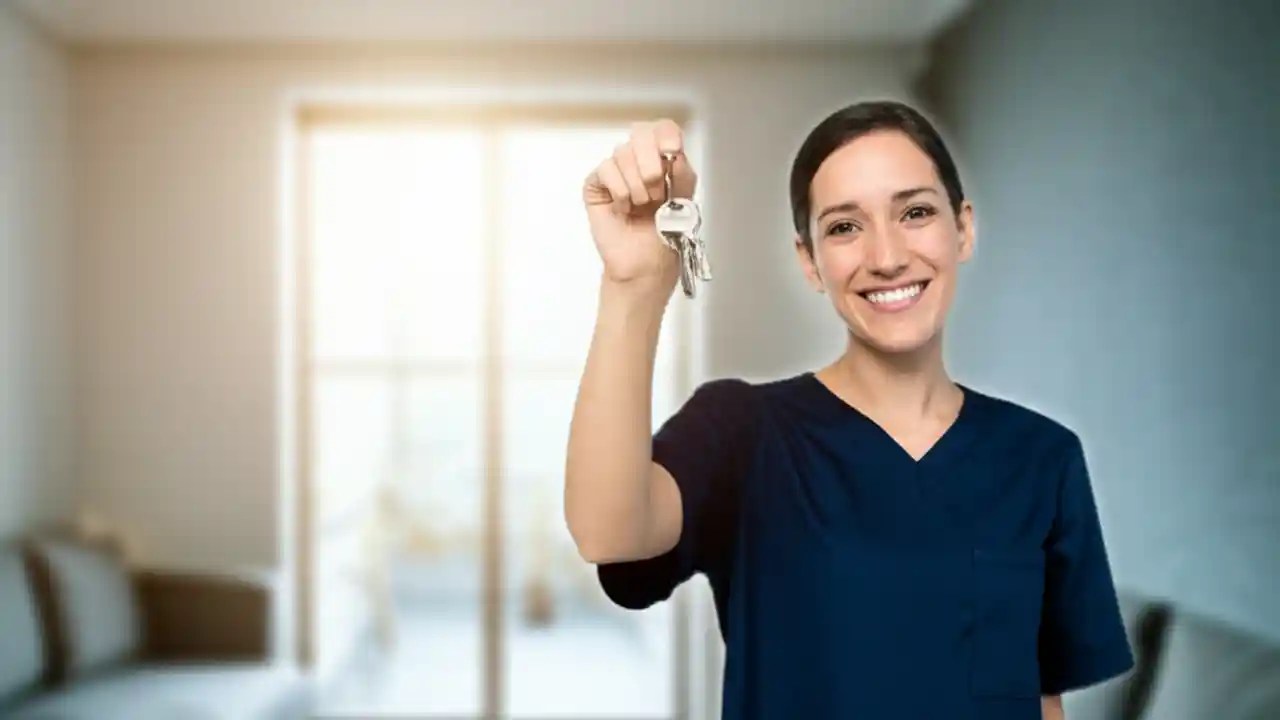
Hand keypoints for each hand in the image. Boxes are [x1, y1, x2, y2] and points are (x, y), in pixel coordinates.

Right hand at [582, 119, 697, 286]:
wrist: (645, 263)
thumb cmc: (665, 235)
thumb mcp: (684, 200)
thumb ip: (683, 173)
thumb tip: (673, 153)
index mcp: (663, 159)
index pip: (662, 128)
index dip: (666, 135)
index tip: (672, 152)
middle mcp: (639, 159)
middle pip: (640, 133)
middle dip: (651, 164)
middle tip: (656, 192)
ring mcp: (616, 170)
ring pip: (622, 153)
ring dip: (637, 185)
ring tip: (641, 206)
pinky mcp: (597, 184)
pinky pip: (606, 169)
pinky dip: (620, 191)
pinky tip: (624, 208)